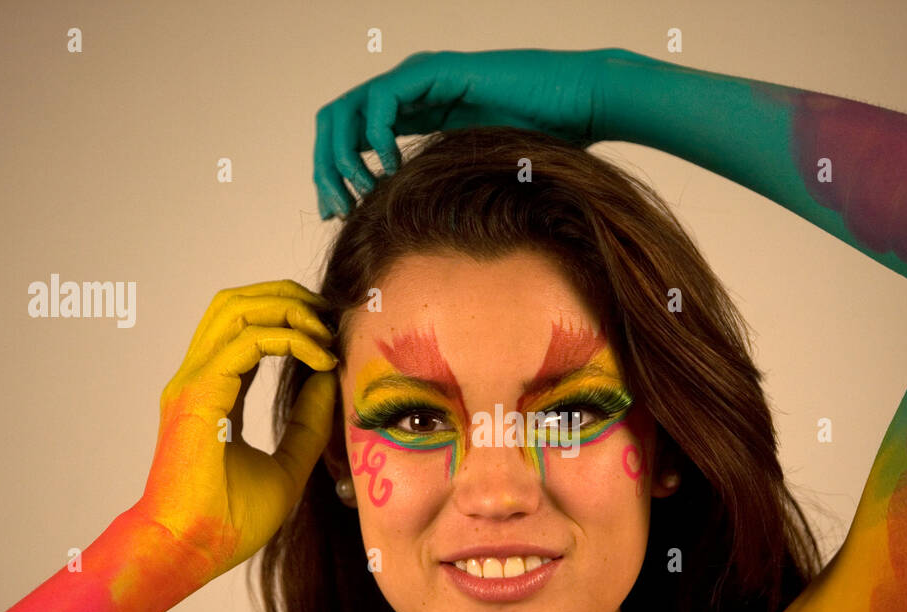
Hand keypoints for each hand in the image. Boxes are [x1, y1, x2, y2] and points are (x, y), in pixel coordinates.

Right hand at [131, 280, 337, 584]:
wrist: (186, 552)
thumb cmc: (226, 522)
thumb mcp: (286, 466)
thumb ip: (307, 424)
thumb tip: (330, 381)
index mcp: (211, 392)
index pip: (244, 328)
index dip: (289, 320)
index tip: (331, 339)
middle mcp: (197, 378)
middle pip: (236, 303)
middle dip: (288, 298)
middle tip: (330, 319)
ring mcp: (193, 383)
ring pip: (236, 308)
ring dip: (288, 310)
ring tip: (326, 333)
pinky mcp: (199, 394)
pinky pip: (247, 341)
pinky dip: (289, 339)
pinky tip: (319, 360)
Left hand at [313, 47, 654, 218]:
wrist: (580, 106)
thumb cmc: (544, 144)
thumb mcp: (477, 180)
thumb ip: (443, 195)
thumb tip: (419, 243)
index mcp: (416, 113)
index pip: (354, 138)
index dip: (335, 174)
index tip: (340, 212)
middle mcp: (411, 92)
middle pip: (339, 121)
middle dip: (327, 166)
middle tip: (336, 207)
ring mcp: (420, 79)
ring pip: (349, 109)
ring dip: (343, 154)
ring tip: (359, 191)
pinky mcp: (435, 73)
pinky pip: (382, 102)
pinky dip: (376, 137)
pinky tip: (389, 168)